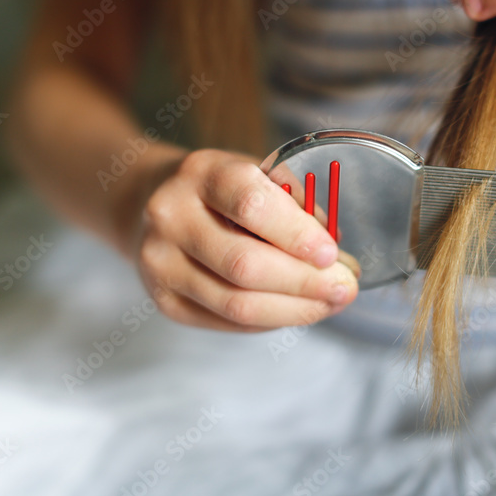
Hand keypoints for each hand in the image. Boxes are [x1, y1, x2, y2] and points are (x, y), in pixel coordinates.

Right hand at [130, 147, 359, 331]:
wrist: (150, 200)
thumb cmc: (221, 187)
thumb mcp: (257, 173)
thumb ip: (297, 206)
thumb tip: (339, 255)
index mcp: (202, 173)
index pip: (251, 206)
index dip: (297, 234)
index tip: (331, 254)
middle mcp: (171, 217)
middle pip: (245, 265)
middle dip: (305, 283)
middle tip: (345, 288)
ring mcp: (161, 263)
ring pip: (236, 304)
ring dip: (294, 310)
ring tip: (330, 304)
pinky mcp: (165, 300)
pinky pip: (228, 322)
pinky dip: (271, 320)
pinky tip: (296, 310)